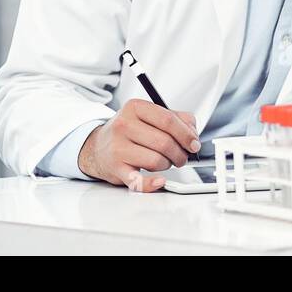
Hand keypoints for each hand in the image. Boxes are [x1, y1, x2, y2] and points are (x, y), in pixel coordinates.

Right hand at [77, 99, 199, 191]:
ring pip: (156, 160)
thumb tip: (193, 132)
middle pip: (164, 142)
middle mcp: (124, 125)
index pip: (168, 120)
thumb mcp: (148, 116)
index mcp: (135, 108)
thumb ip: (175, 118)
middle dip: (180, 153)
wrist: (97, 147)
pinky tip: (160, 181)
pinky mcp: (116, 168)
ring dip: (167, 165)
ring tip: (164, 162)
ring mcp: (118, 147)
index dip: (186, 134)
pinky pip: (138, 180)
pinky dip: (152, 183)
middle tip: (182, 157)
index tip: (194, 143)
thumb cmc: (128, 132)